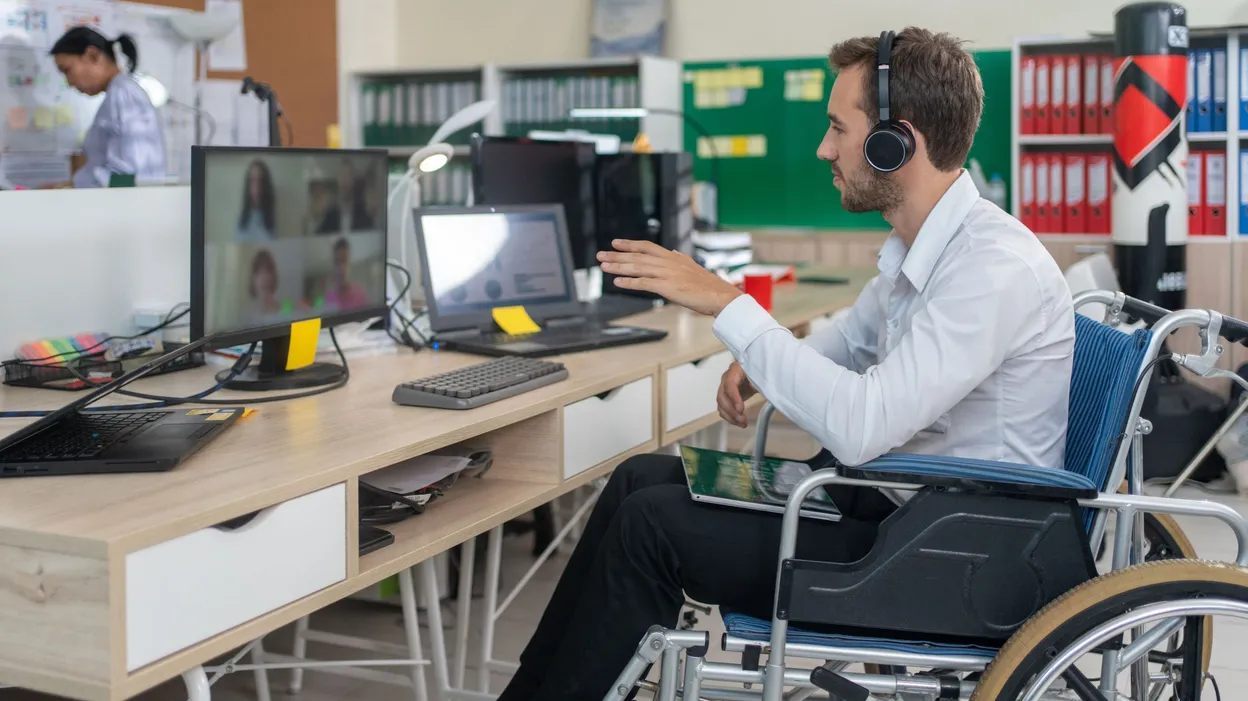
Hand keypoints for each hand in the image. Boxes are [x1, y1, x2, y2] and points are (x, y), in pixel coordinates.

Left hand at [597, 239, 742, 316]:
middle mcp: (668, 262)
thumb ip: (680, 259)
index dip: (630, 244)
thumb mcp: (692, 266)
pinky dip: (629, 282)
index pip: (647, 246)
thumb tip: (674, 252)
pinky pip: (643, 283)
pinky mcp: (667, 287)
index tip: (615, 243)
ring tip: (603, 267)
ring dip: (618, 267)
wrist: (719, 296)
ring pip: (637, 267)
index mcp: (673, 256)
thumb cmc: (708, 285)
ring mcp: (667, 273)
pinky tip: (617, 282)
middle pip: (637, 256)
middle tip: (600, 255)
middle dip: (617, 255)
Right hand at [717, 361, 756, 427]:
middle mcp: (727, 378)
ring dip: (730, 416)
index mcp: (735, 369)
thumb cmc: (759, 370)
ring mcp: (725, 387)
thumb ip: (761, 381)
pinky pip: (723, 409)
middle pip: (722, 396)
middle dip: (731, 410)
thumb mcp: (762, 374)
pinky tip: (739, 422)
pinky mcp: (727, 397)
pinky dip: (730, 417)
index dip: (734, 397)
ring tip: (743, 423)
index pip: (730, 383)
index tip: (741, 409)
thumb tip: (763, 390)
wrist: (757, 370)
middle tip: (742, 419)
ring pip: (721, 404)